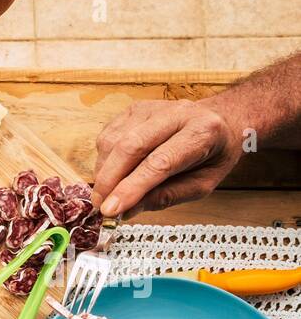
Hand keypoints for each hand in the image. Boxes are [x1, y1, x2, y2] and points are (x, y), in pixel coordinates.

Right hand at [92, 99, 243, 216]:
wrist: (218, 120)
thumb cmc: (212, 155)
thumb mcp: (201, 184)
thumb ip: (166, 197)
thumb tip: (127, 210)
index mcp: (202, 132)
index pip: (159, 163)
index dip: (131, 188)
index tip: (111, 211)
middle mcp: (176, 113)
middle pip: (130, 147)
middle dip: (108, 181)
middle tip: (100, 206)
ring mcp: (151, 108)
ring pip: (113, 142)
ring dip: (103, 173)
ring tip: (109, 191)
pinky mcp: (133, 109)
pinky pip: (107, 137)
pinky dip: (103, 160)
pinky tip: (113, 172)